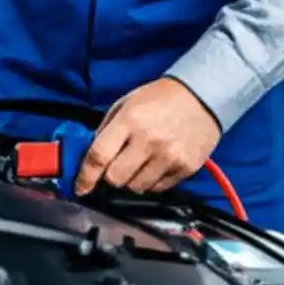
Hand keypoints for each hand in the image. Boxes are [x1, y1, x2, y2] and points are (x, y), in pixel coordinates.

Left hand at [74, 77, 221, 195]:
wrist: (203, 96)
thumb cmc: (160, 98)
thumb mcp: (126, 103)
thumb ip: (107, 129)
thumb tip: (92, 158)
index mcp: (129, 121)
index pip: (99, 156)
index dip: (86, 176)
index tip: (80, 187)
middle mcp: (149, 141)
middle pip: (116, 179)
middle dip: (111, 176)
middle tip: (116, 167)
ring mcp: (169, 157)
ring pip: (137, 188)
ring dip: (132, 180)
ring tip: (140, 163)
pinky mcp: (185, 168)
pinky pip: (159, 188)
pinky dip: (152, 181)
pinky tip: (157, 164)